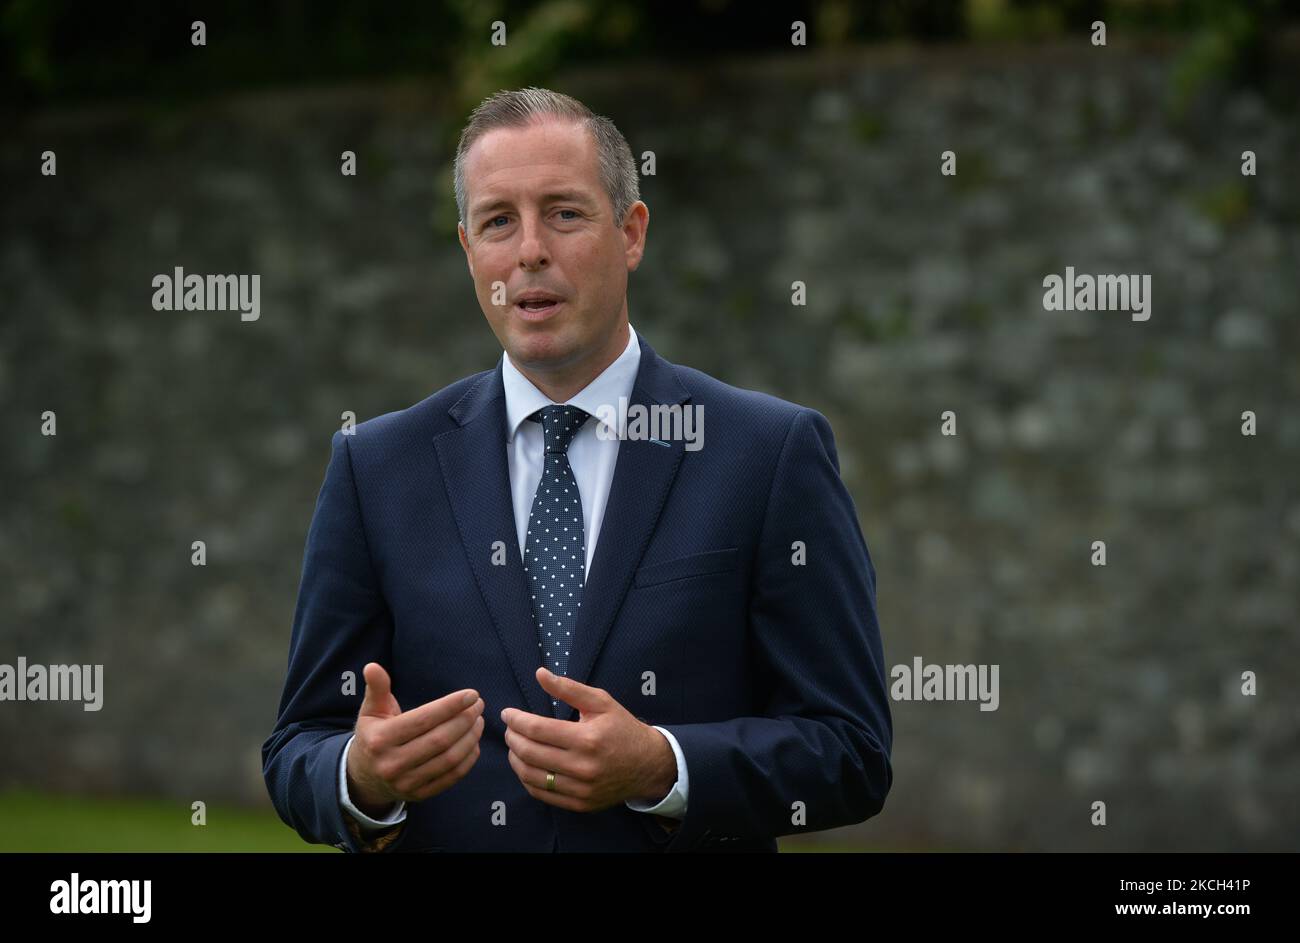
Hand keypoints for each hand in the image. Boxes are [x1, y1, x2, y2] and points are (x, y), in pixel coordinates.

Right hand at [346, 663, 484, 815]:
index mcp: (380, 739)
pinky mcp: (419, 795)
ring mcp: (406, 783)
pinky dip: (468, 759)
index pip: (423, 719)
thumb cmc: (374, 734)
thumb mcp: (370, 711)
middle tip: (479, 705)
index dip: (450, 706)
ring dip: (470, 737)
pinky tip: (474, 742)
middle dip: (465, 719)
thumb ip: (377, 689)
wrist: (364, 776)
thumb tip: (372, 666)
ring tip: (479, 720)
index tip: (472, 694)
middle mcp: (392, 764)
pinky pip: (451, 777)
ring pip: (449, 759)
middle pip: (440, 740)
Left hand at [501, 667, 676, 811]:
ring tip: (515, 745)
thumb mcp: (601, 702)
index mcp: (587, 739)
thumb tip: (539, 674)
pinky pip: (542, 794)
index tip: (507, 713)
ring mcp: (580, 789)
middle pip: (529, 754)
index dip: (516, 720)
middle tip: (509, 728)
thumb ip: (569, 688)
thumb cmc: (622, 728)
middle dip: (512, 738)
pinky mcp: (579, 804)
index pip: (537, 730)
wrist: (648, 765)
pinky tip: (527, 765)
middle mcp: (582, 767)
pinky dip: (527, 779)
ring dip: (515, 759)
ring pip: (531, 776)